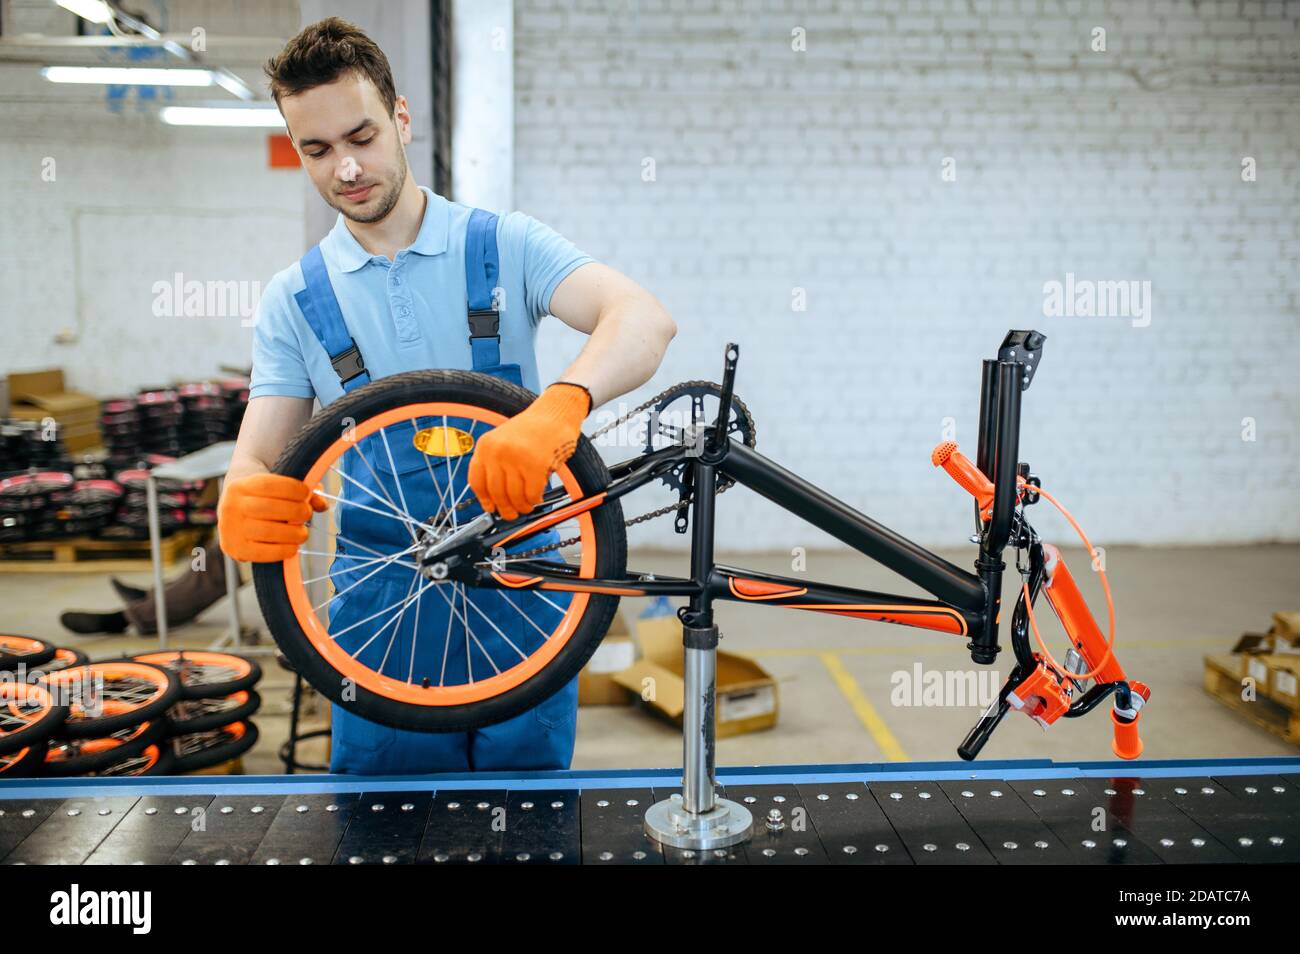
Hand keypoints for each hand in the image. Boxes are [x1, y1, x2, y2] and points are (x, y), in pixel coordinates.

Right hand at [217, 473, 326, 561]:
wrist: (232, 514)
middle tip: (307, 513)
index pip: (268, 485)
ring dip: (293, 533)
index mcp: (240, 486)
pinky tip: (293, 547)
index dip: (292, 488)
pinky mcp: (235, 549)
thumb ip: (300, 492)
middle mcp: (231, 506)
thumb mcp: (275, 488)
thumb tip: (322, 504)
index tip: (307, 492)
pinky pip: (262, 553)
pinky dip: (283, 551)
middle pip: (269, 508)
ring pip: (267, 531)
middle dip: (296, 511)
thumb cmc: (262, 498)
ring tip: (303, 533)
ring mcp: (230, 529)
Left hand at [468, 382, 591, 519]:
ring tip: (526, 507)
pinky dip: (535, 500)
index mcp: (486, 445)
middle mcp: (498, 451)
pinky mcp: (536, 464)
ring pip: (514, 496)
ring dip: (521, 507)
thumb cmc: (534, 430)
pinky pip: (532, 493)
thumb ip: (497, 464)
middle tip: (511, 514)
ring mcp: (516, 457)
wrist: (556, 413)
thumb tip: (495, 499)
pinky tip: (537, 498)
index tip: (490, 508)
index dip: (484, 499)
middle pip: (496, 492)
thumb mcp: (505, 441)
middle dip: (505, 509)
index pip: (477, 481)